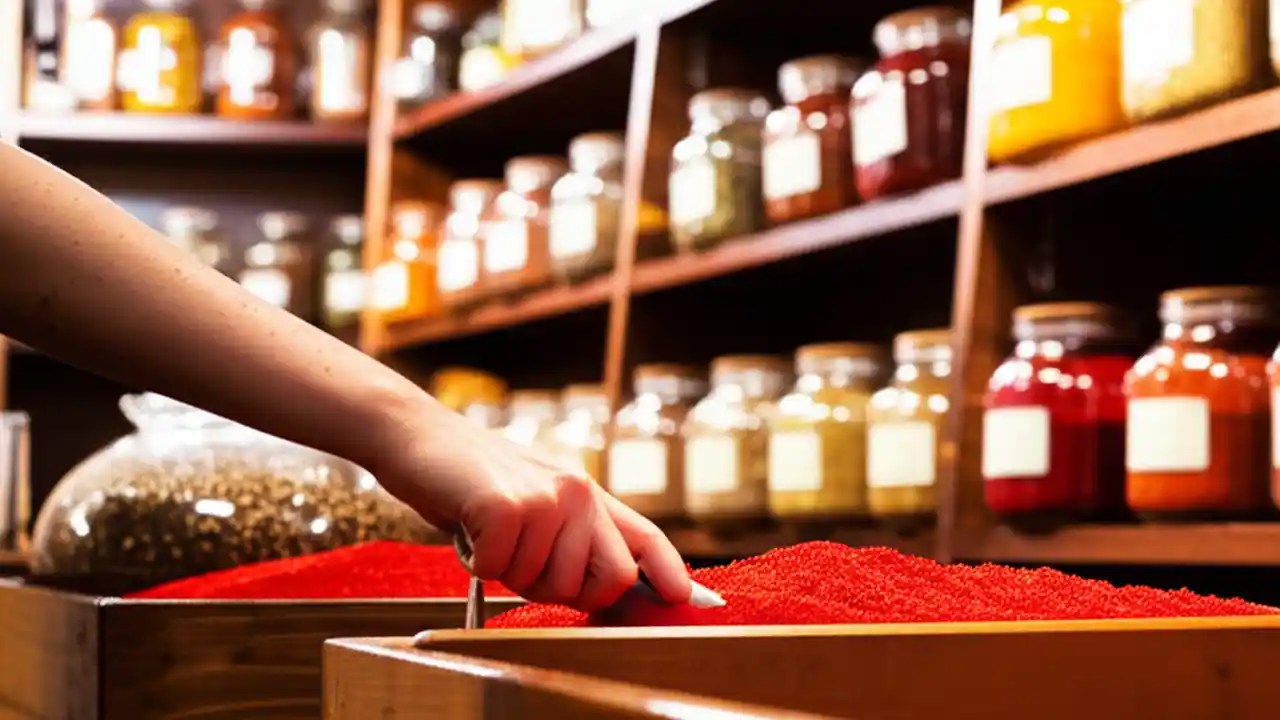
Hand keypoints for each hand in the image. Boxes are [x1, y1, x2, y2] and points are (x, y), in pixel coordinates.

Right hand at [371, 399, 692, 611]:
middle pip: (606, 581)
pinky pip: (500, 572)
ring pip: (544, 585)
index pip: (644, 537)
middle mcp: (578, 492)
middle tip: (522, 559)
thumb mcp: (536, 503)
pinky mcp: (507, 506)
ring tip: (490, 531)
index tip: (686, 601)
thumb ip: (572, 539)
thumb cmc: (474, 482)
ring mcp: (546, 497)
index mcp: (588, 494)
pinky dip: (478, 563)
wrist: (419, 438)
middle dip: (562, 591)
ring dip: (509, 572)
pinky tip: (469, 526)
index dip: (671, 573)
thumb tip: (607, 588)